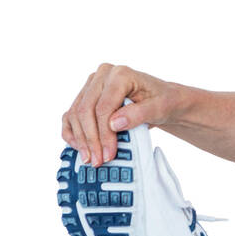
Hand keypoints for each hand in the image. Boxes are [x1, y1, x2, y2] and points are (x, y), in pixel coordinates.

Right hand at [62, 63, 178, 166]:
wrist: (162, 99)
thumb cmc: (163, 100)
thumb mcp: (160, 108)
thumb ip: (139, 114)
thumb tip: (114, 124)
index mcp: (120, 74)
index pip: (103, 107)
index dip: (104, 134)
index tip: (108, 153)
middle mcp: (102, 76)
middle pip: (86, 110)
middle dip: (91, 139)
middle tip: (97, 160)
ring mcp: (92, 85)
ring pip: (75, 114)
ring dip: (80, 139)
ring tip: (89, 159)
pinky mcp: (86, 96)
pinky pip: (71, 115)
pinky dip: (72, 132)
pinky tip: (78, 147)